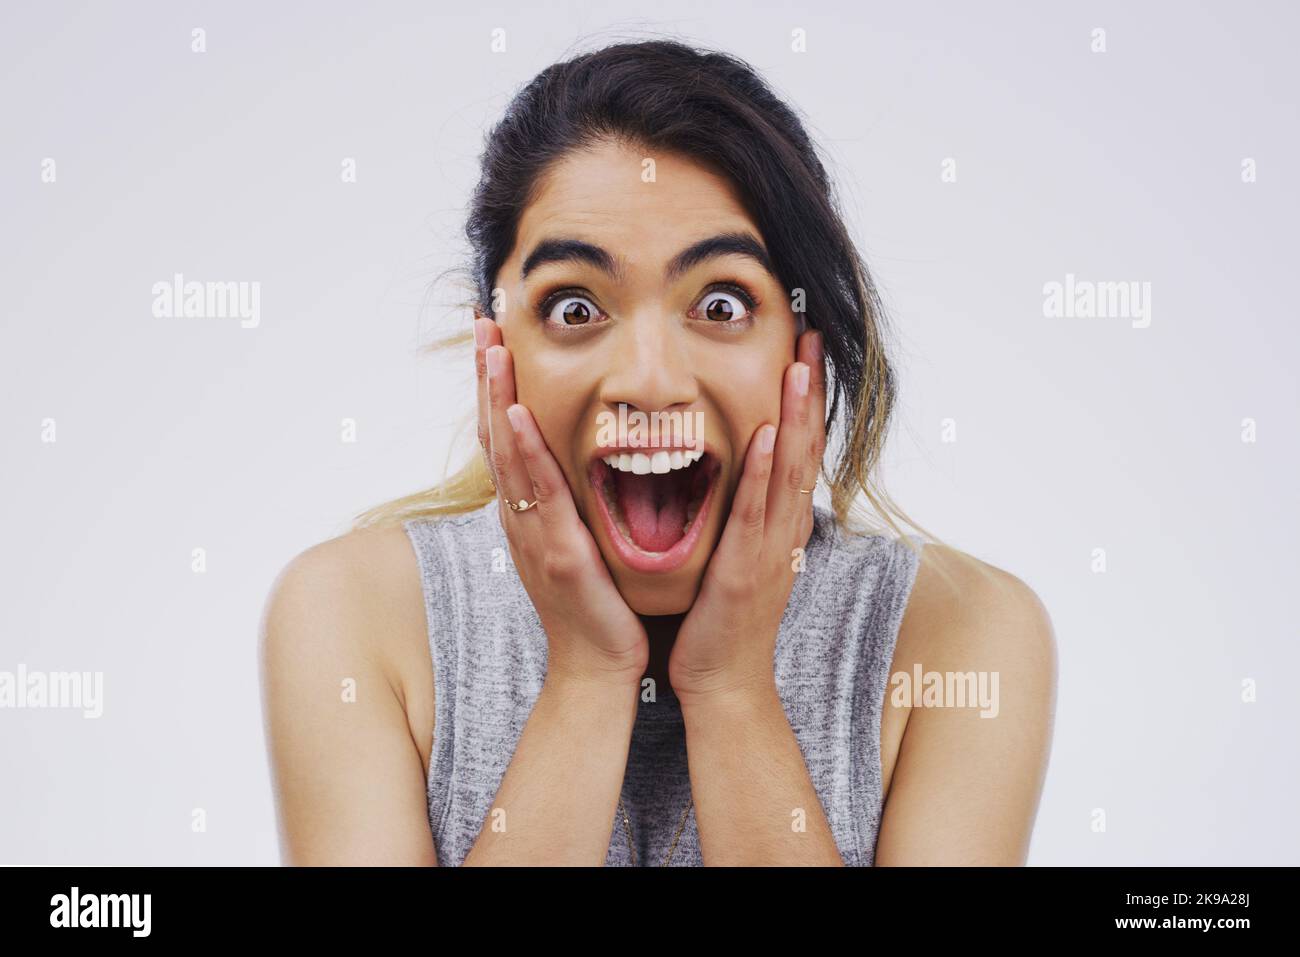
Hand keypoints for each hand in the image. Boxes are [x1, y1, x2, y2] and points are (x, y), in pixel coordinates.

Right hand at [475, 316, 649, 688]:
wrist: (599, 668)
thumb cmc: (598, 606)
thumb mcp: (582, 542)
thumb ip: (576, 503)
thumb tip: (583, 461)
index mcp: (530, 511)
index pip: (507, 434)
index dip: (497, 385)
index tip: (496, 335)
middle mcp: (521, 516)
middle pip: (496, 432)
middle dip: (487, 375)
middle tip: (484, 319)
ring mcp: (532, 534)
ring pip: (508, 453)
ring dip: (497, 397)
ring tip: (491, 346)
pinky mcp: (557, 554)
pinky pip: (538, 494)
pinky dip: (525, 452)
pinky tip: (519, 414)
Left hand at [667, 329, 825, 705]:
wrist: (722, 682)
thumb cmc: (720, 621)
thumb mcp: (735, 556)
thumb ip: (738, 515)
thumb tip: (732, 474)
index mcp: (779, 526)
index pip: (798, 450)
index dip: (806, 401)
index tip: (804, 352)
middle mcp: (784, 531)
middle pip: (805, 449)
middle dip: (810, 392)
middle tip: (812, 337)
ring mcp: (771, 550)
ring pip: (789, 472)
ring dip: (798, 416)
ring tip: (800, 365)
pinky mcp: (747, 571)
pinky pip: (757, 513)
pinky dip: (766, 472)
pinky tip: (769, 433)